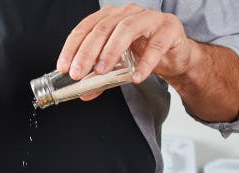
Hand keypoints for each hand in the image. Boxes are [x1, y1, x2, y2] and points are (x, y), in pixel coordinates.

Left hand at [57, 4, 192, 92]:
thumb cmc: (143, 53)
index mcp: (111, 17)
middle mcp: (128, 13)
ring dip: (111, 51)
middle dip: (87, 52)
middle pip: (103, 28)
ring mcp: (149, 18)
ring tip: (102, 71)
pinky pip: (155, 46)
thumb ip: (101, 78)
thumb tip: (83, 93)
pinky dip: (144, 63)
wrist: (175, 55)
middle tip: (78, 73)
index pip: (86, 27)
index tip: (64, 66)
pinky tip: (136, 77)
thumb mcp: (118, 66)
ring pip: (126, 29)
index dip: (73, 47)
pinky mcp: (169, 29)